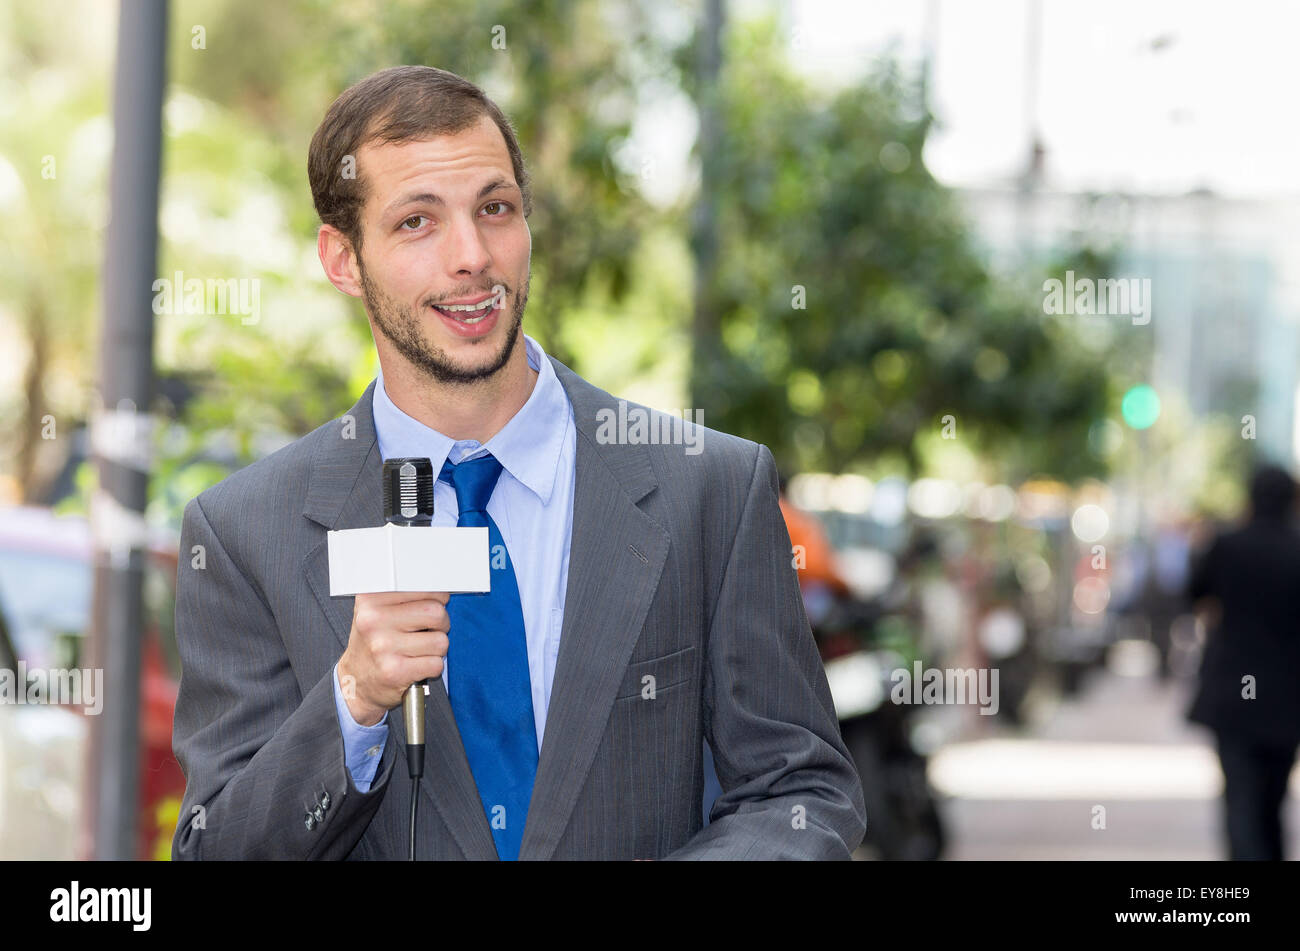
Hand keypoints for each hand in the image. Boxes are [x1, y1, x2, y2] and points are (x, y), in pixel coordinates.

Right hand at [337, 591, 450, 725]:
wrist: (354, 680)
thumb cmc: (373, 642)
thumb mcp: (377, 609)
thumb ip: (405, 593)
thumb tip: (442, 588)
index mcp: (371, 598)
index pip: (425, 587)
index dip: (437, 599)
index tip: (432, 605)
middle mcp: (374, 620)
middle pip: (437, 612)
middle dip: (441, 624)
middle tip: (427, 630)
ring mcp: (383, 646)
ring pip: (440, 641)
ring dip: (437, 648)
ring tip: (418, 649)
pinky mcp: (394, 671)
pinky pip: (436, 664)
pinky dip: (432, 667)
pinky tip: (415, 665)